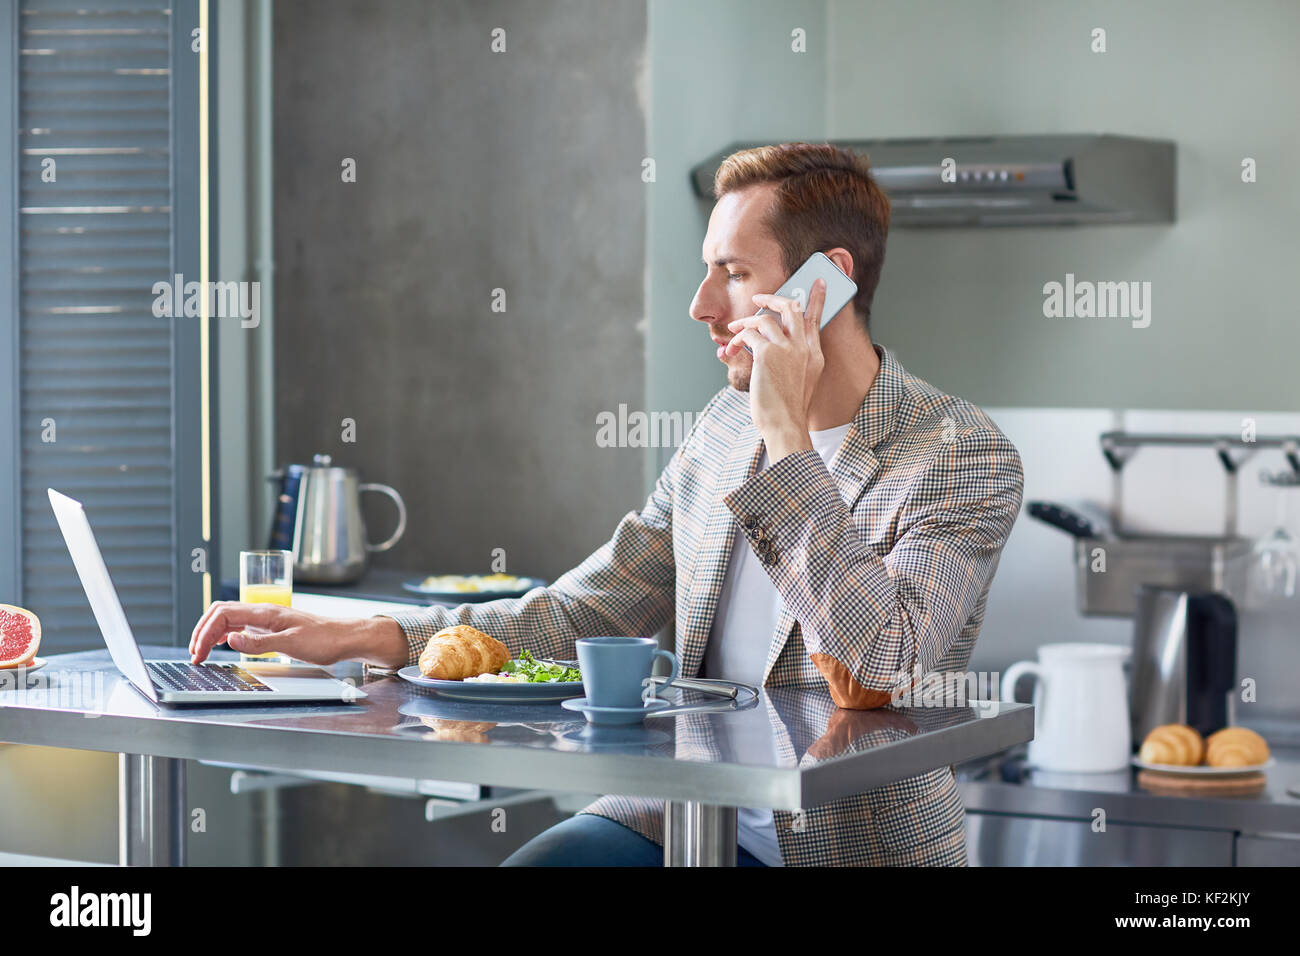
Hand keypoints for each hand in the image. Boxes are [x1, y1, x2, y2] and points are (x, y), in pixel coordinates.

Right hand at [188, 602, 406, 667]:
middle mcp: (263, 612)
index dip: (204, 633)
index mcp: (265, 612)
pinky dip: (225, 633)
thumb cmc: (323, 640)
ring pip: (229, 618)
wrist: (344, 638)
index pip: (223, 615)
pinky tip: (223, 644)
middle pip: (221, 613)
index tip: (198, 653)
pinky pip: (240, 625)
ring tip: (202, 651)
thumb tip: (230, 639)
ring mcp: (266, 618)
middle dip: (202, 631)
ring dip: (211, 632)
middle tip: (195, 654)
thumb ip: (259, 642)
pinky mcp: (271, 627)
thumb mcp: (291, 644)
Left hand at [724, 278, 826, 459]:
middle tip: (758, 299)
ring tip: (734, 332)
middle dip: (772, 298)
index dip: (817, 298)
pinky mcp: (767, 353)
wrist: (785, 425)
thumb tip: (763, 343)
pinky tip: (730, 350)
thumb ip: (791, 360)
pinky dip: (736, 339)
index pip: (816, 318)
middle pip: (791, 308)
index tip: (818, 282)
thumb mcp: (800, 382)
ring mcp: (787, 349)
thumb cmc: (787, 409)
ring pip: (763, 318)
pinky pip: (747, 334)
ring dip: (745, 323)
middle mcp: (804, 348)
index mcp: (815, 355)